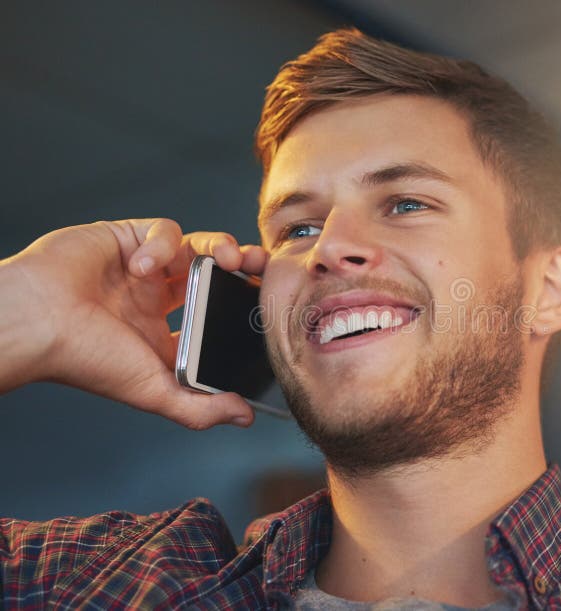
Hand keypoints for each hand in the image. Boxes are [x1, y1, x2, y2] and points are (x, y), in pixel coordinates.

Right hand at [1, 219, 266, 428]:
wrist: (34, 321)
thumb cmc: (86, 358)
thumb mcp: (153, 390)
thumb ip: (199, 407)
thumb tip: (244, 417)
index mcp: (162, 336)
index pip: (216, 319)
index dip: (241, 309)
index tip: (268, 302)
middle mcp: (155, 301)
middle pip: (214, 276)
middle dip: (243, 266)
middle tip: (263, 264)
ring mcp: (142, 269)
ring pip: (196, 246)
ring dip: (218, 247)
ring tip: (228, 256)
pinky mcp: (126, 237)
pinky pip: (162, 231)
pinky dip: (162, 244)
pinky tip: (142, 264)